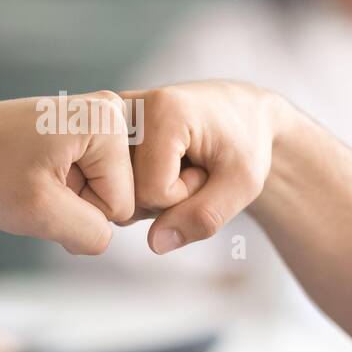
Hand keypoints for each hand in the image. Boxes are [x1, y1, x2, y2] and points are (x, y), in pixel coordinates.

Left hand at [0, 92, 134, 254]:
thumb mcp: (40, 211)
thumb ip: (90, 233)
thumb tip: (107, 237)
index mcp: (107, 122)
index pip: (121, 204)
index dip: (80, 211)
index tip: (44, 186)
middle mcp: (112, 111)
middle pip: (120, 195)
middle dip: (80, 203)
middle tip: (40, 184)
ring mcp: (102, 118)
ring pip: (109, 190)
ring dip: (74, 197)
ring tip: (40, 177)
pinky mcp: (91, 128)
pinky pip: (98, 178)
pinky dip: (71, 186)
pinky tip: (44, 172)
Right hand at [122, 81, 285, 253]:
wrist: (241, 112)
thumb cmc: (246, 142)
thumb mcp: (242, 183)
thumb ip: (204, 217)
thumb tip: (155, 244)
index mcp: (162, 110)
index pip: (153, 192)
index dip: (185, 196)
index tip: (206, 169)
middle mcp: (128, 108)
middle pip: (129, 193)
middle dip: (167, 196)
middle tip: (195, 166)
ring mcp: (113, 118)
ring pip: (117, 191)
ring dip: (153, 191)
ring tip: (181, 163)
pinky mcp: (105, 129)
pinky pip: (111, 182)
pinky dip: (139, 184)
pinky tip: (161, 164)